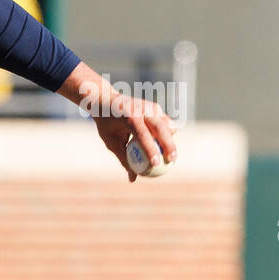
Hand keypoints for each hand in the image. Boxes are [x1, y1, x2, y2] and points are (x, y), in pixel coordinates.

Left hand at [56, 62, 178, 182]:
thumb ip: (123, 158)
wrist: (106, 100)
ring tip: (169, 154)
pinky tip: (164, 143)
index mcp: (129, 117)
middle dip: (169, 145)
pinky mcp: (155, 107)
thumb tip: (133, 179)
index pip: (143, 135)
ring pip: (167, 123)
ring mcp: (150, 106)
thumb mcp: (111, 142)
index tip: (155, 164)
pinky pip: (165, 122)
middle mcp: (142, 110)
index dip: (151, 150)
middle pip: (161, 127)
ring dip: (170, 138)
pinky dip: (166, 132)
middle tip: (172, 160)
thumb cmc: (106, 125)